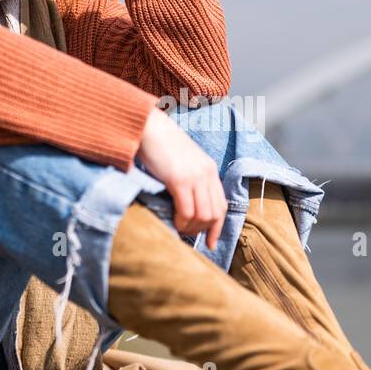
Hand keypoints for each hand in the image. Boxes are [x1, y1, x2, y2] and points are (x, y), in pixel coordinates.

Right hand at [136, 107, 227, 248]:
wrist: (148, 126)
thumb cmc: (159, 145)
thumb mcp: (183, 162)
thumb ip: (190, 180)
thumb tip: (188, 207)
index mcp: (210, 169)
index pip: (222, 205)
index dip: (217, 228)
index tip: (209, 243)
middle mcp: (207, 173)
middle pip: (214, 213)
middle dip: (202, 230)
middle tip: (186, 235)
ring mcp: (194, 176)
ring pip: (203, 215)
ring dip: (191, 228)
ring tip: (178, 228)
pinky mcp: (179, 179)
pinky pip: (187, 210)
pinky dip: (182, 222)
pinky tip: (173, 222)